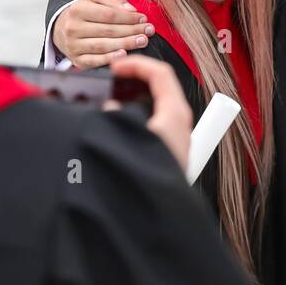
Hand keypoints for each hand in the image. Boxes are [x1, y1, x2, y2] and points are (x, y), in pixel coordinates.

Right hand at [54, 0, 153, 69]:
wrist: (62, 28)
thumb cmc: (86, 12)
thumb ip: (114, 0)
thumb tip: (131, 10)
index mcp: (78, 9)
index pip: (109, 14)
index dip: (129, 17)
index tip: (144, 18)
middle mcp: (73, 28)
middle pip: (108, 30)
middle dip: (132, 31)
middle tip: (149, 31)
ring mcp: (73, 45)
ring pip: (104, 46)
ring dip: (126, 44)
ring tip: (142, 41)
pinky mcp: (76, 60)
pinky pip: (95, 61)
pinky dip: (110, 59)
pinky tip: (124, 55)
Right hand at [108, 55, 192, 170]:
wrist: (152, 220)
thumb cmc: (144, 176)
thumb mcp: (125, 135)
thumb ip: (113, 114)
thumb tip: (109, 107)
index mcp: (175, 115)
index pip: (160, 74)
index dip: (136, 65)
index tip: (113, 68)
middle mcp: (180, 127)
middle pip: (159, 92)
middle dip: (132, 85)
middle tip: (109, 86)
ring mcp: (176, 144)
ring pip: (155, 113)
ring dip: (130, 108)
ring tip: (105, 111)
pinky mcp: (167, 161)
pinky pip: (152, 132)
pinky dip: (133, 127)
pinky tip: (113, 136)